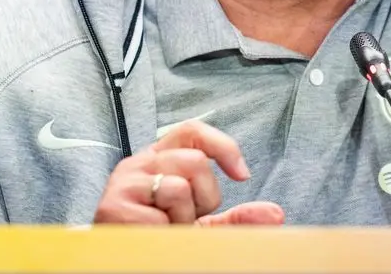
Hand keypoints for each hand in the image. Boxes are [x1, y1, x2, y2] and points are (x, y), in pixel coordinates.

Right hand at [93, 120, 284, 225]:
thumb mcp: (200, 223)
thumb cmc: (157, 236)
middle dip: (203, 197)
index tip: (242, 176)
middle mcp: (138, 163)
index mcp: (157, 158)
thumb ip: (236, 216)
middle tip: (186, 218)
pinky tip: (153, 238)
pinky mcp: (113, 208)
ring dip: (183, 219)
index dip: (223, 146)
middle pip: (194, 160)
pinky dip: (165, 235)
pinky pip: (160, 218)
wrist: (117, 260)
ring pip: (179, 188)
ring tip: (167, 229)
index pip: (192, 130)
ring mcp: (123, 184)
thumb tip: (276, 214)